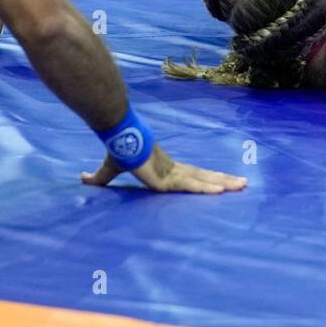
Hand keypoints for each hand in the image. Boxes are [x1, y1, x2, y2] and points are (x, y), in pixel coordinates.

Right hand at [81, 144, 247, 193]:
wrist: (117, 135)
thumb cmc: (116, 149)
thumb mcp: (108, 170)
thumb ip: (99, 178)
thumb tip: (80, 179)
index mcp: (165, 168)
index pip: (192, 175)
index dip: (207, 179)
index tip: (223, 184)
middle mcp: (174, 168)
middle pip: (204, 176)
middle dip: (224, 180)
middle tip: (245, 184)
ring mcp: (172, 172)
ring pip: (203, 180)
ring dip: (224, 183)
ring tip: (243, 186)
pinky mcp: (166, 178)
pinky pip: (190, 185)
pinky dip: (206, 187)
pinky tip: (221, 191)